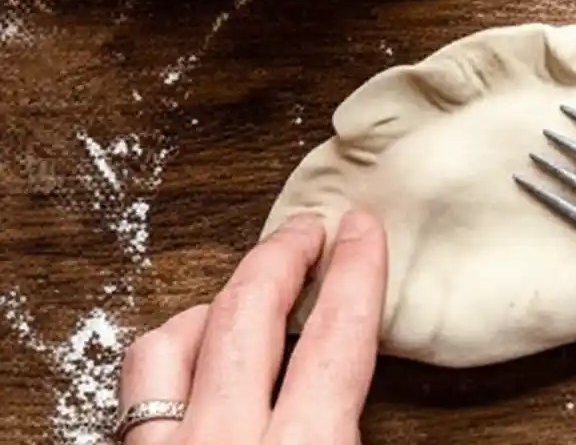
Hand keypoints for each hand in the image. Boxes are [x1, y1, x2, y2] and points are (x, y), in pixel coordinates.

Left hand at [117, 210, 387, 444]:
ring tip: (242, 295)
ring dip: (215, 305)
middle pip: (249, 315)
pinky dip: (168, 357)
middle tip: (306, 230)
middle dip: (281, 257)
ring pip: (173, 341)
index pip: (336, 340)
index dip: (355, 274)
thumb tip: (359, 400)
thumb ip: (352, 433)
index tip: (361, 231)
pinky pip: (134, 390)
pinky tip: (189, 361)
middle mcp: (224, 442)